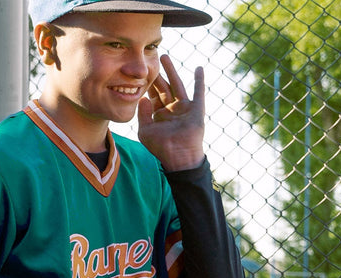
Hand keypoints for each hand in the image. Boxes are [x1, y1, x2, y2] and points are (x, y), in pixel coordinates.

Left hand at [137, 54, 205, 171]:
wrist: (178, 156)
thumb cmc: (161, 147)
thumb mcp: (145, 131)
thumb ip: (142, 114)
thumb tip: (142, 98)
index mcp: (159, 115)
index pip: (153, 96)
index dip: (147, 84)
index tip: (141, 72)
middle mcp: (171, 110)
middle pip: (164, 88)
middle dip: (158, 74)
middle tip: (152, 59)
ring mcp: (184, 108)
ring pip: (177, 85)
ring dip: (172, 72)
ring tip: (165, 57)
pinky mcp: (196, 109)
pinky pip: (198, 92)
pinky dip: (199, 80)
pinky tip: (199, 68)